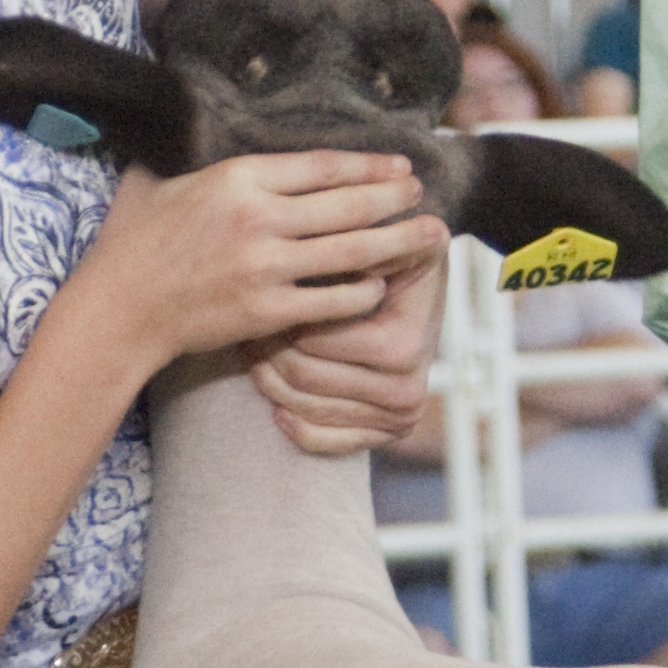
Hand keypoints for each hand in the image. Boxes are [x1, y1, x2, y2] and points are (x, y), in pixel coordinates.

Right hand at [82, 151, 444, 371]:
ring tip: (431, 237)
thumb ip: (189, 147)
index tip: (398, 165)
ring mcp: (265, 267)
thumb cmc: (132, 243)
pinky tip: (380, 284)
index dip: (368, 165)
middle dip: (394, 198)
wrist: (117, 311)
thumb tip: (195, 107)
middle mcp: (257, 219)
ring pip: (351, 251)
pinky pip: (331, 301)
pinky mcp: (267, 312)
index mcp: (236, 178)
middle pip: (347, 204)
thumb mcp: (157, 177)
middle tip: (423, 194)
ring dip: (398, 243)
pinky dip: (362, 293)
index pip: (320, 165)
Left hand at [256, 242, 445, 455]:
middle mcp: (405, 390)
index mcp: (401, 346)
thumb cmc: (392, 261)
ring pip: (303, 406)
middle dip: (268, 346)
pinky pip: (324, 442)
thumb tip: (327, 225)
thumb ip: (360, 241)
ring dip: (270, 379)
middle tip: (243, 320)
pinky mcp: (386, 435)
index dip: (280, 313)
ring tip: (253, 346)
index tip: (256, 291)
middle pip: (303, 376)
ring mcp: (396, 418)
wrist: (423, 298)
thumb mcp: (382, 245)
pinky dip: (294, 424)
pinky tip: (275, 401)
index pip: (313, 340)